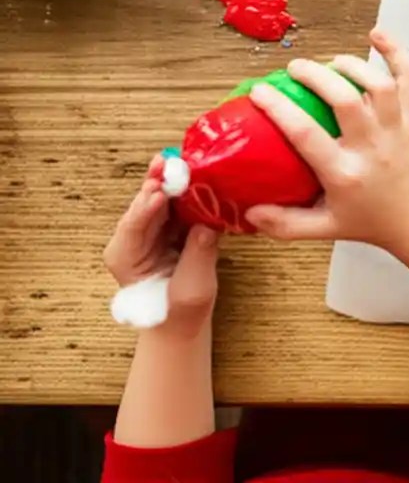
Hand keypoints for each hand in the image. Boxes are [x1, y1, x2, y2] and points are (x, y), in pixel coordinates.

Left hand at [104, 158, 220, 334]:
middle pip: (144, 207)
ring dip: (170, 183)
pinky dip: (186, 192)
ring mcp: (151, 233)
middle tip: (166, 164)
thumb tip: (206, 227)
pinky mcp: (170, 229)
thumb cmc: (181, 312)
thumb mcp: (192, 289)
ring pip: (160, 202)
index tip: (159, 191)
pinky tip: (194, 176)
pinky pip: (177, 207)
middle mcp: (133, 240)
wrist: (182, 322)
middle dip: (156, 185)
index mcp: (125, 258)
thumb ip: (198, 256)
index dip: (146, 207)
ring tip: (177, 162)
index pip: (132, 226)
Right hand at [244, 30, 408, 262]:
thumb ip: (286, 224)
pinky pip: (408, 81)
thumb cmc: (371, 222)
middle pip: (345, 100)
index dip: (280, 109)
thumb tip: (248, 212)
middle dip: (316, 76)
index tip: (259, 91)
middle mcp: (371, 148)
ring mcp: (396, 131)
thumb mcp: (325, 229)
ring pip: (379, 85)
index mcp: (344, 174)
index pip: (307, 135)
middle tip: (294, 69)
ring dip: (354, 65)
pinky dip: (397, 54)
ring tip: (331, 62)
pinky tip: (378, 35)